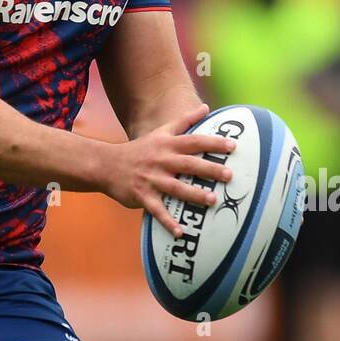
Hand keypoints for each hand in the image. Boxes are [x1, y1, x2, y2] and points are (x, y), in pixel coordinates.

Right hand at [98, 104, 236, 237]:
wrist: (107, 165)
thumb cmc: (140, 149)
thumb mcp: (160, 132)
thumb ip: (184, 121)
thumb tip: (205, 108)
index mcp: (167, 145)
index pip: (194, 141)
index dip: (213, 142)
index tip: (233, 146)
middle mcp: (161, 160)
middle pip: (188, 164)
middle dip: (209, 169)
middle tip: (229, 175)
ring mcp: (152, 179)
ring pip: (176, 187)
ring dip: (194, 194)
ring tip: (212, 200)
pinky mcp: (142, 196)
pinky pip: (157, 210)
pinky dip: (168, 221)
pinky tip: (181, 232)